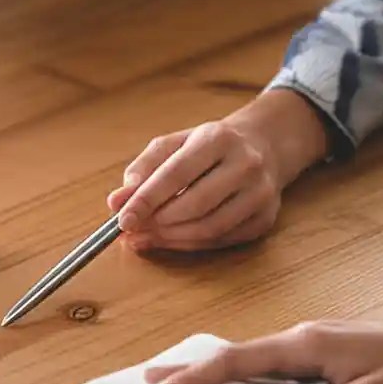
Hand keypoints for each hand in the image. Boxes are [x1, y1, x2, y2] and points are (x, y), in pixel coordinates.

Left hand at [107, 89, 328, 251]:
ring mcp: (260, 193)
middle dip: (158, 223)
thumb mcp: (175, 144)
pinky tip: (171, 240)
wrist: (264, 146)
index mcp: (218, 138)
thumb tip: (117, 202)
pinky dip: (191, 245)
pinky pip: (222, 240)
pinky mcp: (265, 218)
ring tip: (147, 237)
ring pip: (210, 228)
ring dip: (172, 239)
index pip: (177, 173)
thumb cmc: (210, 146)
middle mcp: (245, 164)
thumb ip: (143, 169)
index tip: (123, 219)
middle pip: (195, 204)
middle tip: (133, 231)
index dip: (147, 199)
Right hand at [138, 321, 382, 383]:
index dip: (192, 379)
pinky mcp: (336, 350)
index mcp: (310, 343)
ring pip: (255, 357)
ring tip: (181, 379)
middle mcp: (310, 335)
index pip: (236, 363)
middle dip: (190, 369)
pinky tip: (240, 380)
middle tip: (149, 383)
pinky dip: (246, 371)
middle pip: (236, 355)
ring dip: (216, 371)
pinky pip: (277, 361)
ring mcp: (322, 341)